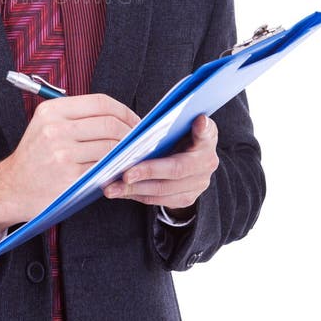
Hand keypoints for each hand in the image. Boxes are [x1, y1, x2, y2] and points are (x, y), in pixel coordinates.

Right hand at [0, 94, 139, 237]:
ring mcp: (63, 154)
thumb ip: (76, 116)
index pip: (100, 102)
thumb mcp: (46, 125)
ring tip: (130, 155)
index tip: (134, 120)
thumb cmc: (34, 156)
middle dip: (131, 133)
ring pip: (111, 147)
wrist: (12, 187)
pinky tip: (118, 169)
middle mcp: (56, 129)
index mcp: (52, 111)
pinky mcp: (70, 177)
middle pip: (110, 124)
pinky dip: (116, 169)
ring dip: (126, 152)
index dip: (124, 111)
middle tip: (138, 141)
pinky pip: (104, 169)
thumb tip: (118, 117)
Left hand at [102, 114, 218, 211]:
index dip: (203, 128)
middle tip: (125, 174)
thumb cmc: (176, 138)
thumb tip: (148, 123)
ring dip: (135, 189)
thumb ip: (170, 122)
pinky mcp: (187, 198)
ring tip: (112, 187)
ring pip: (164, 189)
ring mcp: (199, 184)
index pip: (207, 132)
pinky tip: (120, 191)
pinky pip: (159, 200)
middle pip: (177, 169)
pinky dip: (136, 195)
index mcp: (206, 139)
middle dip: (148, 171)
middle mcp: (207, 163)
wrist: (188, 164)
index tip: (198, 121)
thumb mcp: (178, 126)